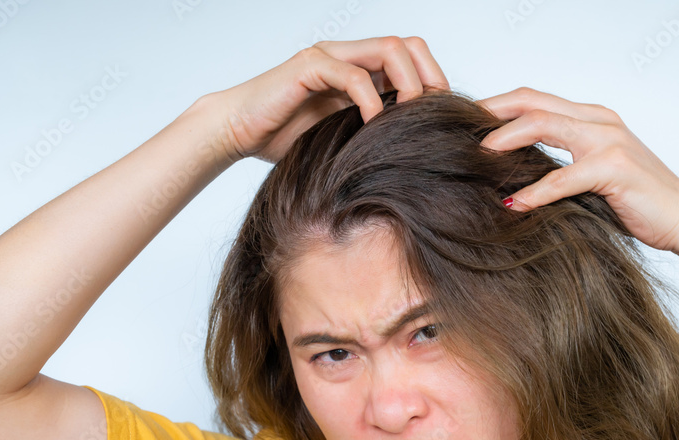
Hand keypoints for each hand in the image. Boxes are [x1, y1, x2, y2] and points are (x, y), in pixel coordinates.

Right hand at [209, 36, 449, 163]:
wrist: (237, 131)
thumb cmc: (286, 138)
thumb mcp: (345, 137)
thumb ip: (373, 133)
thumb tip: (416, 155)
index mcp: (360, 69)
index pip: (413, 57)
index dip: (434, 83)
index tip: (442, 120)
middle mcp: (349, 56)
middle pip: (409, 45)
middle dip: (429, 79)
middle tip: (430, 118)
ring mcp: (330, 57)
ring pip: (389, 49)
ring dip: (408, 85)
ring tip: (405, 120)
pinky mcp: (308, 67)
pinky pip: (352, 75)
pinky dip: (370, 100)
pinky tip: (371, 126)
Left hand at [477, 87, 678, 252]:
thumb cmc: (637, 202)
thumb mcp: (592, 176)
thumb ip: (561, 164)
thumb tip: (513, 176)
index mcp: (591, 118)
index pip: (533, 99)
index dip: (496, 107)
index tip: (465, 125)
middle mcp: (598, 120)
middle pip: (531, 101)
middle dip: (490, 114)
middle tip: (458, 133)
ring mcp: (608, 140)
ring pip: (543, 124)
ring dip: (505, 140)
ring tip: (478, 158)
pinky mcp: (615, 168)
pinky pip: (564, 177)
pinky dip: (535, 192)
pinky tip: (514, 205)